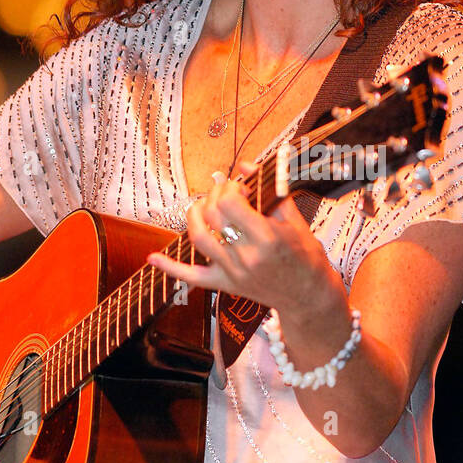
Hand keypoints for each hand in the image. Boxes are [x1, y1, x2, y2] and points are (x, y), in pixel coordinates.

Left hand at [145, 161, 337, 319]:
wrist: (309, 297)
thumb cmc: (306, 257)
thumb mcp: (296, 220)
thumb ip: (270, 191)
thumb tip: (246, 165)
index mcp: (268, 237)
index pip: (231, 203)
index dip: (230, 188)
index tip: (240, 186)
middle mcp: (247, 256)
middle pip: (213, 216)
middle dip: (213, 196)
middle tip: (223, 191)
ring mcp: (234, 272)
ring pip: (199, 239)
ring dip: (194, 216)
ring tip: (200, 206)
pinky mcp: (227, 285)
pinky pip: (193, 277)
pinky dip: (171, 269)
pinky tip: (153, 258)